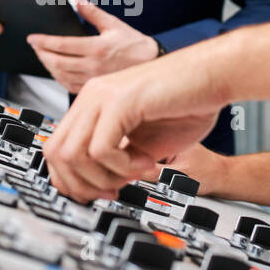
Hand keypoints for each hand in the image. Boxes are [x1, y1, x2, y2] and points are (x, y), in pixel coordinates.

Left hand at [26, 0, 159, 93]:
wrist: (150, 63)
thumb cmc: (134, 45)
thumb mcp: (113, 24)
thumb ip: (91, 11)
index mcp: (97, 48)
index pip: (62, 45)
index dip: (43, 42)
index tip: (33, 38)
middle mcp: (93, 66)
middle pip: (57, 62)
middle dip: (41, 53)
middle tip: (34, 46)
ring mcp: (93, 79)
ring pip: (61, 75)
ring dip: (47, 66)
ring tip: (42, 56)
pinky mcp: (94, 87)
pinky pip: (69, 86)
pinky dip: (58, 78)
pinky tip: (55, 70)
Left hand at [42, 47, 226, 201]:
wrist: (214, 77)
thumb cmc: (187, 105)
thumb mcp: (142, 144)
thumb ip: (117, 162)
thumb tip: (99, 187)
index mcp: (92, 105)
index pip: (56, 149)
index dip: (73, 181)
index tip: (102, 192)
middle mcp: (90, 97)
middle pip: (55, 155)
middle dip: (84, 185)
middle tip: (115, 189)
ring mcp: (101, 96)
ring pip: (72, 155)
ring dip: (103, 178)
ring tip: (135, 173)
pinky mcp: (119, 101)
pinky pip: (100, 150)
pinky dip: (122, 168)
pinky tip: (146, 162)